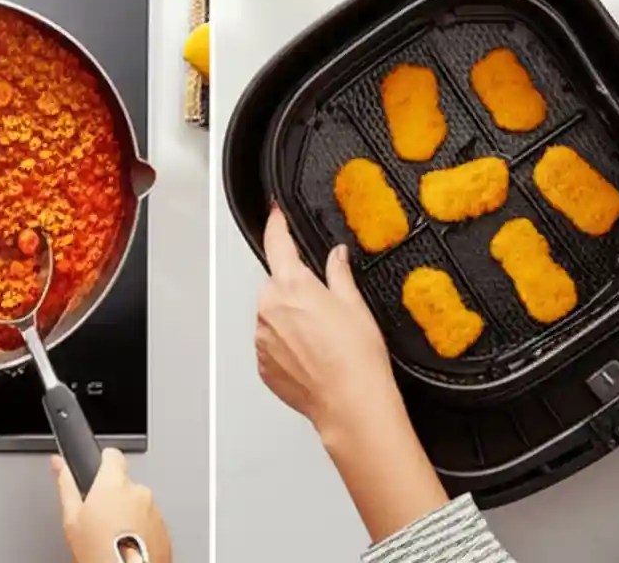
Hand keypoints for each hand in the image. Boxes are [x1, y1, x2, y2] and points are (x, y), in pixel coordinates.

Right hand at [53, 449, 171, 562]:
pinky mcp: (165, 529)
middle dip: (113, 498)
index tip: (97, 472)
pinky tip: (127, 546)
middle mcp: (138, 492)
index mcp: (114, 484)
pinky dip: (140, 530)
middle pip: (124, 485)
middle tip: (99, 520)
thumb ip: (66, 485)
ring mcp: (154, 511)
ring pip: (138, 505)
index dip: (102, 462)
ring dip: (128, 516)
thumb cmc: (99, 554)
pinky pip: (150, 522)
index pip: (112, 455)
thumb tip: (58, 463)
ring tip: (113, 538)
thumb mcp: (72, 518)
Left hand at [256, 205, 398, 436]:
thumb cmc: (356, 357)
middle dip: (296, 290)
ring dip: (291, 320)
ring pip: (273, 316)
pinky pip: (271, 343)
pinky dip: (287, 345)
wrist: (350, 404)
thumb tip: (335, 257)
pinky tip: (312, 356)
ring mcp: (262, 338)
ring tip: (322, 340)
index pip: (276, 244)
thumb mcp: (354, 304)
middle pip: (276, 285)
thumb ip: (338, 273)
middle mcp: (269, 309)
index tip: (275, 214)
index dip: (276, 225)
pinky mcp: (262, 363)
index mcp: (291, 285)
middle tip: (326, 309)